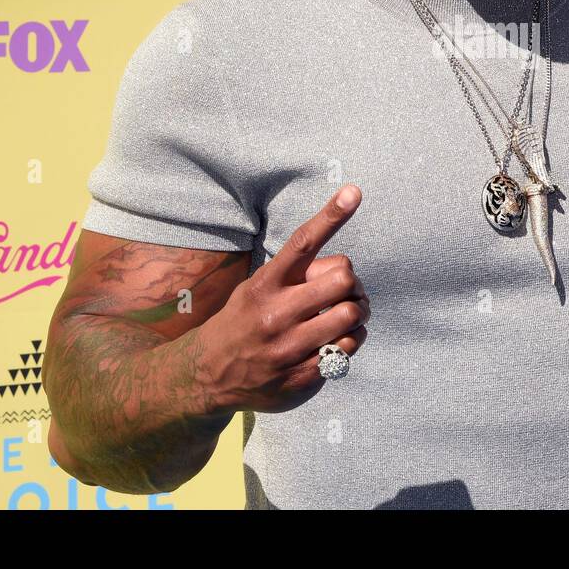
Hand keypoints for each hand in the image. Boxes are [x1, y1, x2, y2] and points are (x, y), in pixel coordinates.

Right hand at [199, 184, 370, 413]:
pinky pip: (348, 349)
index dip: (331, 215)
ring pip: (351, 315)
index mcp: (266, 284)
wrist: (209, 375)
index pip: (303, 242)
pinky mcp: (302, 377)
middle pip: (343, 279)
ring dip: (359, 312)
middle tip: (349, 291)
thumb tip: (343, 269)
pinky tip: (339, 340)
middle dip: (353, 283)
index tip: (354, 191)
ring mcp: (289, 348)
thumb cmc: (244, 320)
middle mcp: (276, 314)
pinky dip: (352, 339)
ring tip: (350, 314)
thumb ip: (296, 276)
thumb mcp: (257, 288)